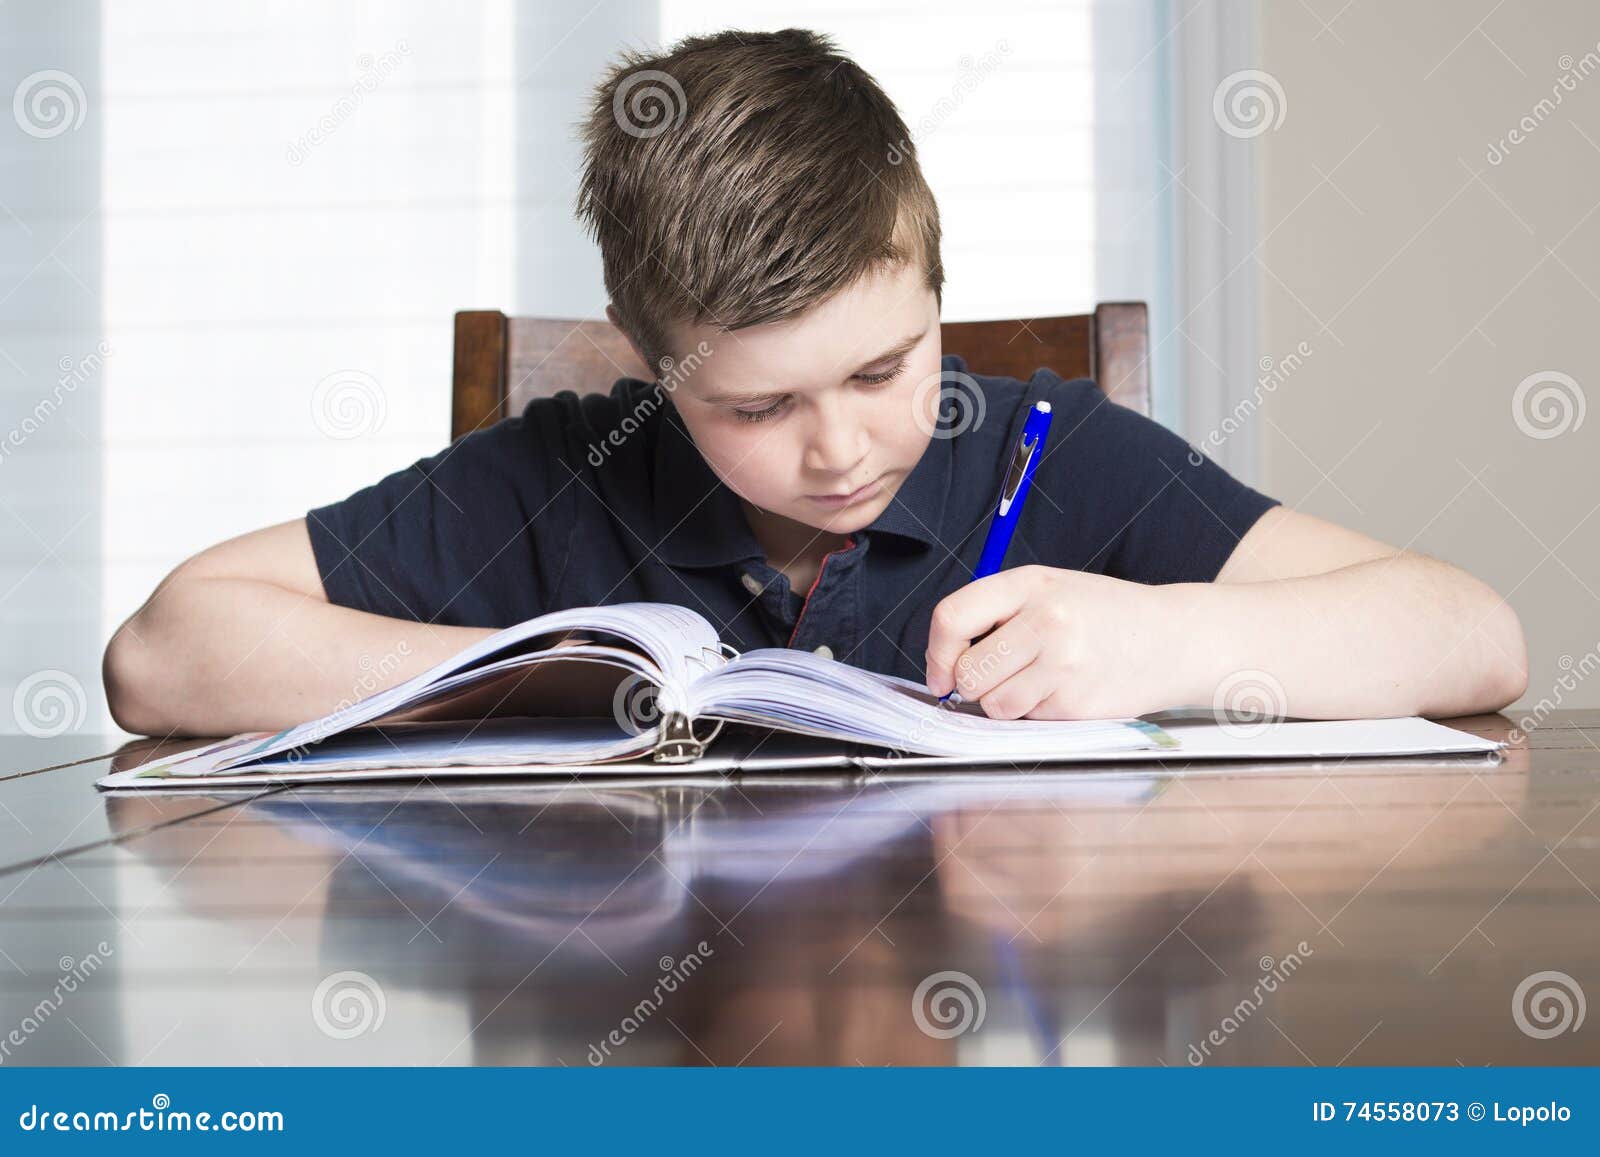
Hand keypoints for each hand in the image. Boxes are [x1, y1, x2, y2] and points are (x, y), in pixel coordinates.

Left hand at [923, 565, 1193, 719]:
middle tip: (998, 676)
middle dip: (972, 684)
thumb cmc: (1103, 614)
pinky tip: (1065, 690)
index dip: (936, 653)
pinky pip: (1028, 721)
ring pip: (994, 705)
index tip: (940, 673)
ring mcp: (1064, 664)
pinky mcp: (1077, 703)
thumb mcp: (1048, 589)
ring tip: (1040, 678)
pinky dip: (1037, 713)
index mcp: (1029, 584)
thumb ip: (996, 614)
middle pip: (968, 673)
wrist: (1172, 638)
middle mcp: (1046, 620)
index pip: (952, 617)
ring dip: (1005, 702)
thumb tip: (943, 664)